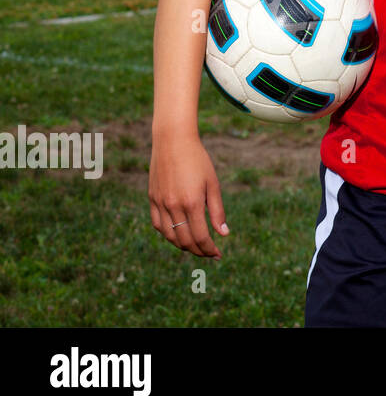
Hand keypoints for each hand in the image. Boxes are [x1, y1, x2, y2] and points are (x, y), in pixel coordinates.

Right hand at [148, 132, 228, 258]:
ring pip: (170, 236)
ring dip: (183, 246)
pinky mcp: (152, 199)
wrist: (173, 141)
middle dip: (198, 251)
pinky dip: (168, 234)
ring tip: (195, 247)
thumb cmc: (198, 160)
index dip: (209, 249)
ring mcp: (160, 203)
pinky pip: (158, 225)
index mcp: (192, 203)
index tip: (217, 254)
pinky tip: (178, 235)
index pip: (200, 237)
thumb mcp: (213, 184)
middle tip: (209, 253)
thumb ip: (217, 210)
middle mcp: (173, 206)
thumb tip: (224, 234)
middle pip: (185, 240)